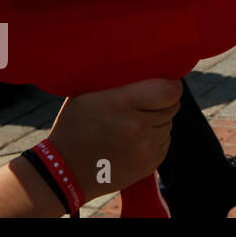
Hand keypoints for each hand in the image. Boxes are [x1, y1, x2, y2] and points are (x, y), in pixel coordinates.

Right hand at [49, 78, 181, 201]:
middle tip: (143, 105)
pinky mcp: (149, 164)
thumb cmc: (75, 126)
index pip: (170, 90)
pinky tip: (134, 140)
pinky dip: (154, 139)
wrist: (63, 170)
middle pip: (172, 107)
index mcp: (123, 103)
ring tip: (133, 124)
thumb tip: (144, 66)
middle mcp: (138, 126)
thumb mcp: (89, 94)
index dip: (170, 86)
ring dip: (156, 121)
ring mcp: (145, 148)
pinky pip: (164, 142)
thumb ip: (119, 81)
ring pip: (168, 124)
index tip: (162, 85)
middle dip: (161, 103)